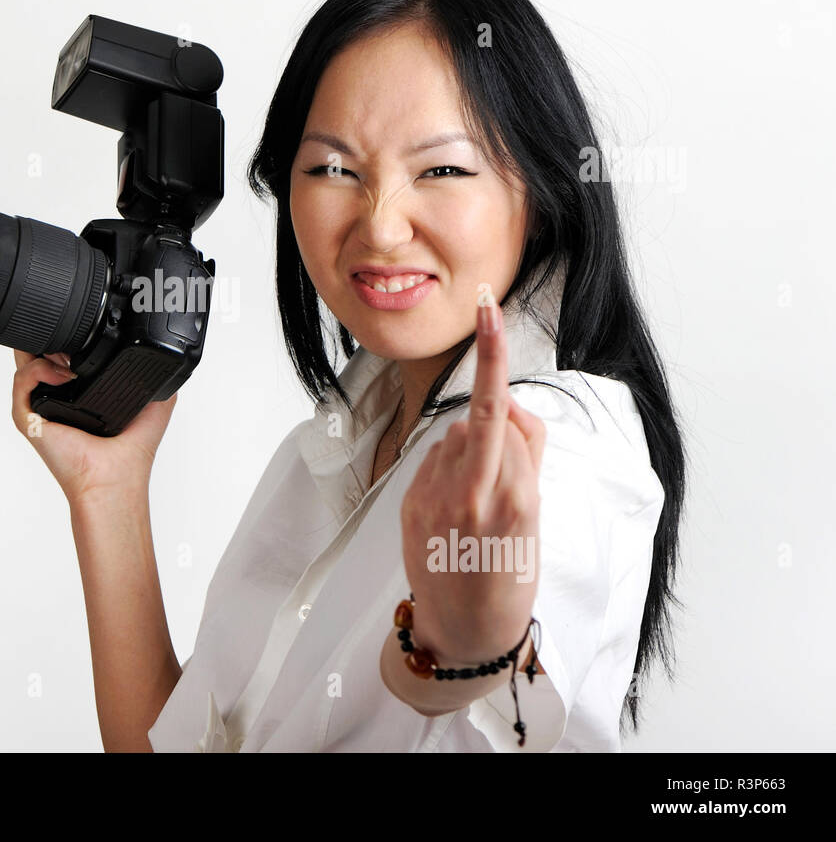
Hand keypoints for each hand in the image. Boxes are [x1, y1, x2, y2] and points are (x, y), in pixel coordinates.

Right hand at [10, 350, 177, 506]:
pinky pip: (22, 381)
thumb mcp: (154, 402)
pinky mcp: (27, 417)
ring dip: (45, 349)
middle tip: (73, 337)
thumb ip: (155, 376)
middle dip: (52, 335)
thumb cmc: (131, 450)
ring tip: (71, 361)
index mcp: (76, 391)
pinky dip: (38, 370)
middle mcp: (54, 396)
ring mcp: (38, 406)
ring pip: (24, 360)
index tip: (86, 326)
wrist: (116, 476)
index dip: (69, 334)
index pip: (61, 351)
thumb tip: (169, 358)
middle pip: (37, 350)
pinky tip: (63, 376)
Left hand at [399, 284, 546, 665]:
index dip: (493, 359)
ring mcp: (432, 499)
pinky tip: (457, 504)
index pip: (501, 413)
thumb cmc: (509, 579)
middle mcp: (468, 495)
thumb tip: (509, 406)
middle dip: (501, 419)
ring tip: (481, 499)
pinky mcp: (410, 504)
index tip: (489, 314)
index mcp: (513, 501)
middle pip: (487, 420)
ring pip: (460, 437)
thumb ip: (527, 457)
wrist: (462, 633)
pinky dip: (452, 466)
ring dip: (474, 450)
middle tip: (509, 448)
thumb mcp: (536, 521)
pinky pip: (437, 459)